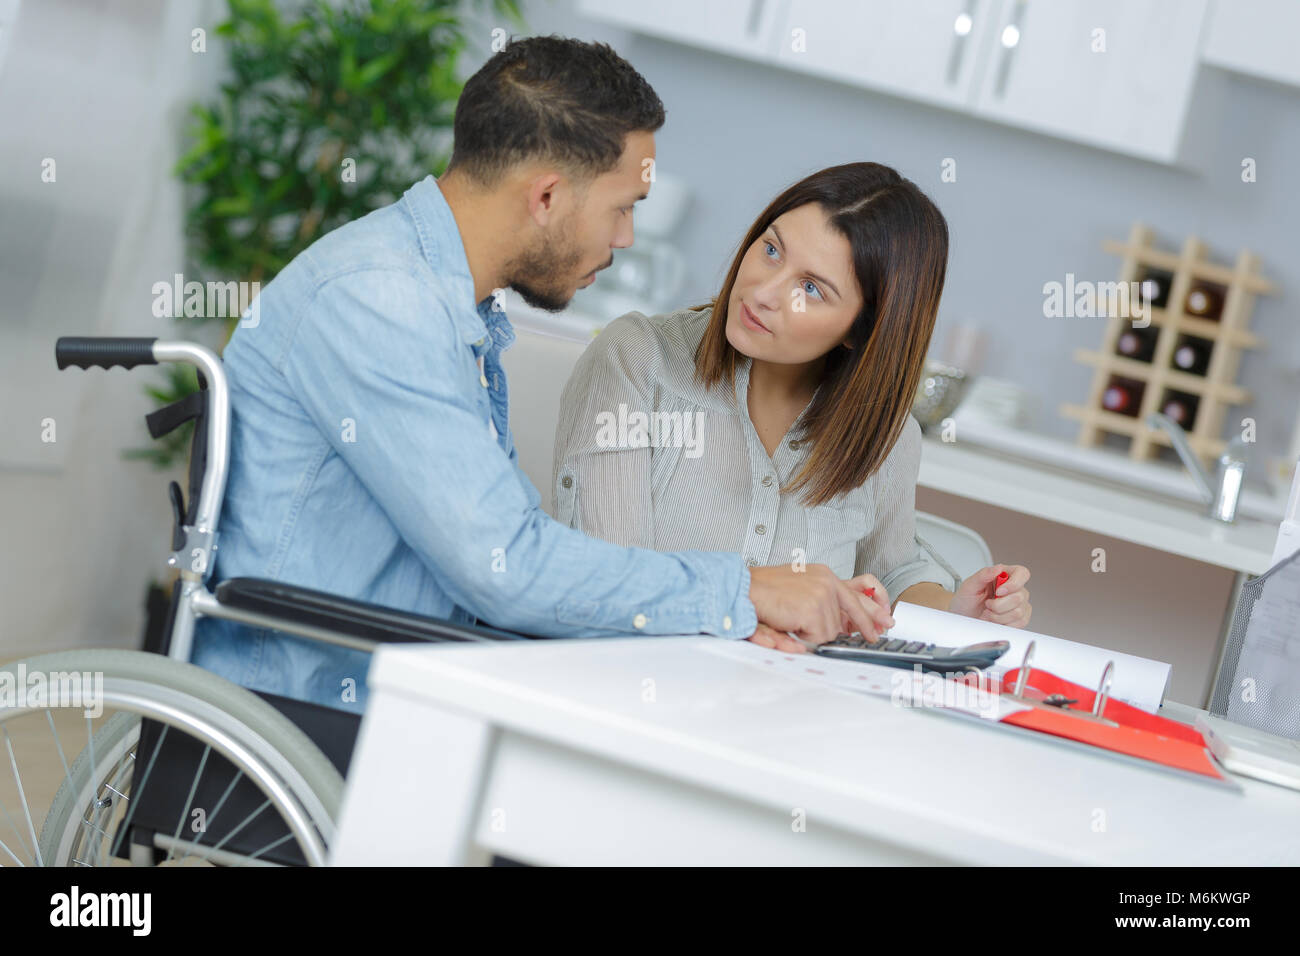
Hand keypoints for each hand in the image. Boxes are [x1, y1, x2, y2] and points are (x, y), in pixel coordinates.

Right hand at [747, 564, 893, 650]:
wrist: (745, 589)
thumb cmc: (764, 590)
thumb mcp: (800, 588)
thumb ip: (821, 598)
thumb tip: (838, 618)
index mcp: (824, 575)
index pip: (855, 596)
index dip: (870, 613)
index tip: (884, 623)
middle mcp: (826, 582)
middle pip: (848, 617)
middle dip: (848, 629)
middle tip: (871, 636)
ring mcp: (821, 595)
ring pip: (830, 632)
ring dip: (812, 633)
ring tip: (793, 622)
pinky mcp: (813, 610)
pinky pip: (818, 637)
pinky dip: (803, 637)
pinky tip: (790, 625)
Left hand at [948, 564, 1030, 626]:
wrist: (964, 615)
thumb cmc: (967, 599)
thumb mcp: (969, 585)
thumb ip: (983, 574)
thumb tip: (998, 568)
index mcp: (1005, 575)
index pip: (1022, 573)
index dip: (1013, 584)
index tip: (999, 592)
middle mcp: (1015, 588)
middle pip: (1019, 597)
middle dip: (998, 605)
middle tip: (987, 605)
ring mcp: (1020, 604)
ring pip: (1018, 612)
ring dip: (998, 616)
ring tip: (988, 613)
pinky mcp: (1021, 617)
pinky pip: (1020, 623)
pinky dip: (1003, 624)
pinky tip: (995, 620)